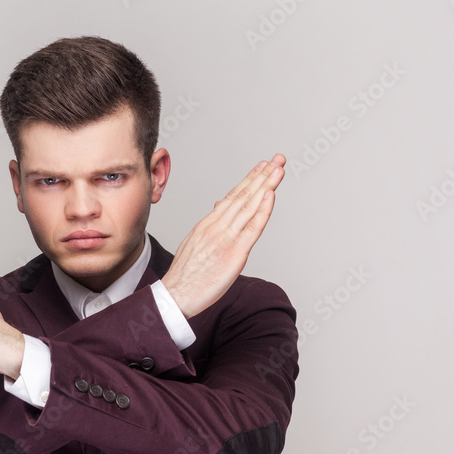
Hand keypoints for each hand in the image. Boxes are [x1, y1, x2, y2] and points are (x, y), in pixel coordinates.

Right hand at [161, 153, 285, 318]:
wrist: (175, 294)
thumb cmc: (185, 275)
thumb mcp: (194, 244)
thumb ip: (209, 226)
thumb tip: (219, 208)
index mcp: (208, 224)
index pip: (232, 196)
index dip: (249, 180)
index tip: (261, 166)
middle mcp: (217, 226)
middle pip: (243, 196)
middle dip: (262, 175)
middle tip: (277, 158)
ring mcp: (226, 238)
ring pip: (250, 206)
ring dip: (266, 185)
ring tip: (278, 168)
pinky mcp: (235, 252)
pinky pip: (253, 227)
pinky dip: (263, 209)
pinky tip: (271, 194)